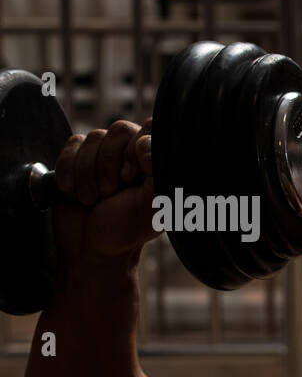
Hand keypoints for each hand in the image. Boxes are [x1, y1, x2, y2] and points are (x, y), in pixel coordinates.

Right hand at [51, 118, 159, 265]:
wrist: (89, 247)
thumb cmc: (126, 229)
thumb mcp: (151, 205)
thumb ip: (157, 172)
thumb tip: (146, 142)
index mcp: (157, 162)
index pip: (152, 128)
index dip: (137, 150)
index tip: (130, 179)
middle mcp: (133, 152)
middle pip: (120, 130)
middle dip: (110, 166)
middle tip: (110, 194)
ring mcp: (105, 153)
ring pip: (94, 137)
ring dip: (89, 174)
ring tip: (93, 199)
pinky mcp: (78, 156)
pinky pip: (71, 145)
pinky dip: (69, 171)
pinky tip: (74, 192)